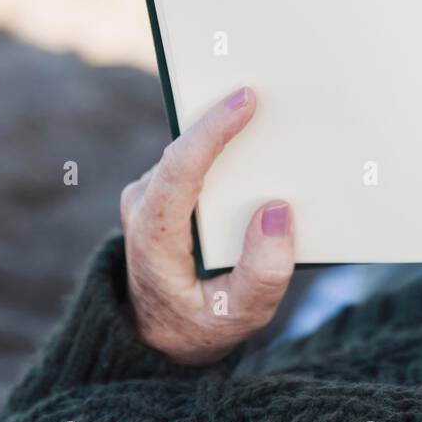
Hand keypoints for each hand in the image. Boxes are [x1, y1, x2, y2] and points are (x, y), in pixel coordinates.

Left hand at [119, 87, 294, 364]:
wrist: (160, 337)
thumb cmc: (202, 326)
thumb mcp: (240, 317)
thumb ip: (263, 274)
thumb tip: (278, 209)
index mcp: (154, 237)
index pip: (180, 170)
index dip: (213, 131)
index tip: (246, 99)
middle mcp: (143, 205)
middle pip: (186, 147)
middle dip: (229, 116)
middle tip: (277, 85)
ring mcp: (149, 194)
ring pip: (189, 147)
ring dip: (230, 129)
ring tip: (277, 104)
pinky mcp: (164, 189)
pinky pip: (195, 156)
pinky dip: (227, 145)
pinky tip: (262, 134)